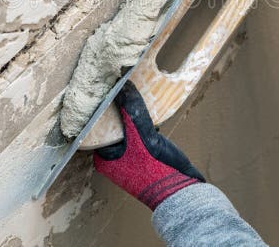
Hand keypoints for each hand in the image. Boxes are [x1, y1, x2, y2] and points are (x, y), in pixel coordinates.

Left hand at [94, 81, 204, 209]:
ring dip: (136, 122)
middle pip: (114, 128)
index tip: (112, 90)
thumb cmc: (157, 169)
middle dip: (123, 114)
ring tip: (143, 109)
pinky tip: (154, 126)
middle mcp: (113, 162)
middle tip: (129, 96)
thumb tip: (123, 85)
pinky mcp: (142, 163)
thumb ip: (131, 110)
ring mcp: (128, 163)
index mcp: (104, 158)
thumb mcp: (142, 135)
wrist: (180, 193)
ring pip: (128, 134)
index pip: (98, 125)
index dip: (106, 107)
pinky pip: (139, 141)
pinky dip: (145, 132)